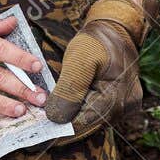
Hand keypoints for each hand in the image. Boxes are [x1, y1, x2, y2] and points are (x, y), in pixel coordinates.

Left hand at [45, 0, 148, 131]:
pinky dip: (80, 111)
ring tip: (46, 115)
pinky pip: (97, 113)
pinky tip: (64, 107)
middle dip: (62, 125)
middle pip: (87, 126)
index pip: (81, 125)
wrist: (116, 29)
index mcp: (115, 98)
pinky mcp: (121, 104)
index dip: (56, 129)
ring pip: (92, 121)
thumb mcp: (79, 60)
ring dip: (70, 118)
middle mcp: (124, 108)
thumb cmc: (97, 41)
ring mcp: (126, 108)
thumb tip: (55, 118)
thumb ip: (69, 90)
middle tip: (35, 124)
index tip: (34, 129)